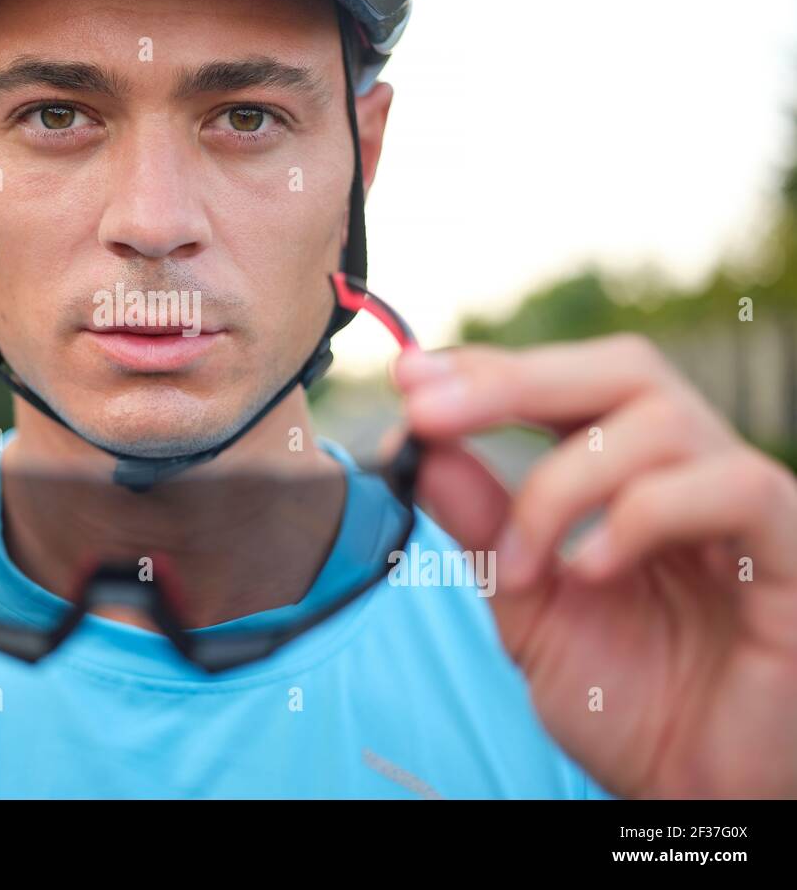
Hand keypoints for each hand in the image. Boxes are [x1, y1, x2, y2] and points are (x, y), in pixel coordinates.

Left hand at [392, 332, 796, 798]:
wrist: (697, 797)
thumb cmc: (626, 702)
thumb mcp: (530, 607)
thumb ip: (483, 528)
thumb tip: (421, 449)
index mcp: (631, 475)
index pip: (567, 384)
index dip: (491, 369)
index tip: (408, 375)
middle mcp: (694, 472)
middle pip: (621, 370)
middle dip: (512, 382)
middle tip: (426, 411)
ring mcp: (748, 507)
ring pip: (664, 420)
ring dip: (562, 482)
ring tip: (521, 563)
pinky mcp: (793, 553)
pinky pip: (733, 488)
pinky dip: (644, 516)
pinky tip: (591, 573)